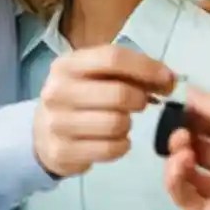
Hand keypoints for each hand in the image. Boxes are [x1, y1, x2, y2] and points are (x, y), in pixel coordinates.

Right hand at [35, 45, 174, 177]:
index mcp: (68, 64)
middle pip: (119, 94)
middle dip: (140, 100)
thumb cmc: (79, 97)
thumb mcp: (94, 76)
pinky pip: (111, 149)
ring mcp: (57, 123)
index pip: (114, 58)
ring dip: (128, 124)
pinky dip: (122, 145)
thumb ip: (128, 72)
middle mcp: (57, 91)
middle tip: (142, 103)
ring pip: (117, 123)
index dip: (147, 68)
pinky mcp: (62, 151)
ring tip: (121, 122)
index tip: (168, 80)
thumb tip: (168, 79)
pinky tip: (115, 140)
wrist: (41, 133)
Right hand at [163, 87, 209, 209]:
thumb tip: (191, 89)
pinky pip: (181, 192)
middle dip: (182, 136)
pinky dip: (174, 179)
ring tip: (183, 156)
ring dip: (177, 157)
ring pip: (185, 169)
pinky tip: (178, 170)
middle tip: (180, 136)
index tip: (177, 107)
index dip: (195, 115)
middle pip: (195, 145)